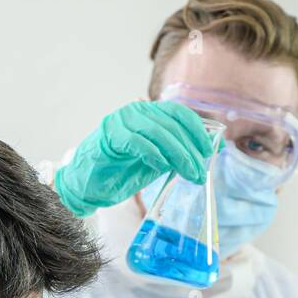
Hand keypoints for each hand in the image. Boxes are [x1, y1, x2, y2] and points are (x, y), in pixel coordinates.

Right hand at [53, 100, 212, 217]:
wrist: (86, 186)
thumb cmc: (120, 173)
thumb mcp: (156, 161)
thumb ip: (177, 153)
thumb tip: (210, 150)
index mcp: (148, 113)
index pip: (178, 113)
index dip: (197, 130)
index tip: (210, 150)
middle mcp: (135, 111)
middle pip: (172, 124)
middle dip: (191, 149)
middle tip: (200, 172)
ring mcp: (121, 121)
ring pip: (159, 132)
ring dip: (179, 155)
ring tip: (190, 174)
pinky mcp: (110, 135)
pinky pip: (139, 142)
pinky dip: (154, 155)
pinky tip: (163, 167)